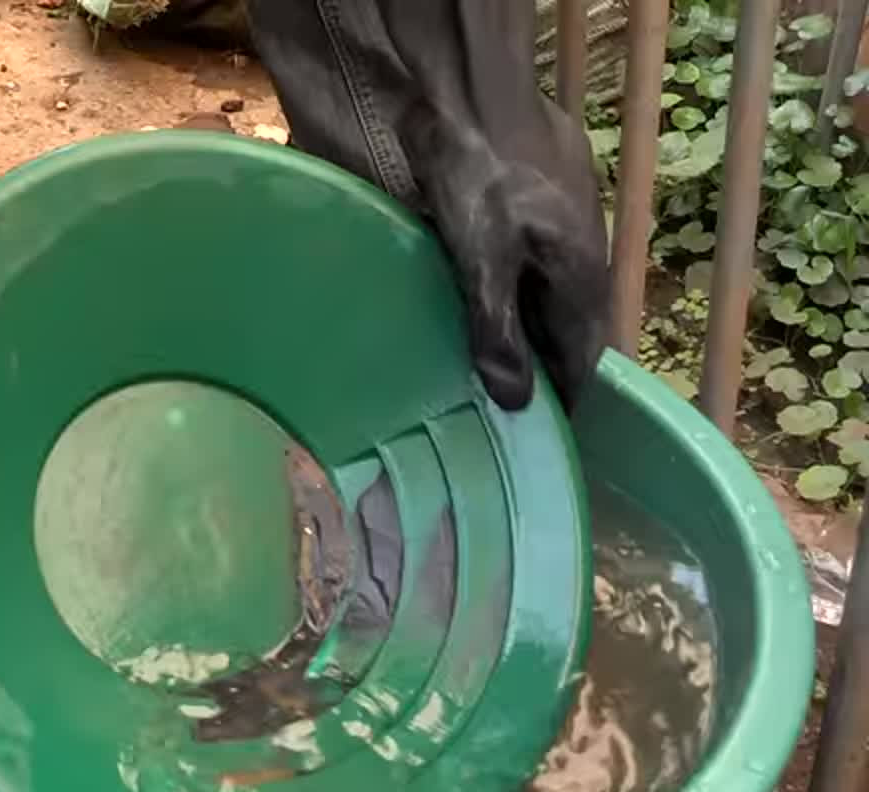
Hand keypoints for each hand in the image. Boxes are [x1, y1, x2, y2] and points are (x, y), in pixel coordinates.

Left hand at [413, 108, 609, 412]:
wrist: (472, 92)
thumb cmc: (481, 176)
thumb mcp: (484, 260)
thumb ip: (498, 329)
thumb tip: (516, 403)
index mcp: (582, 278)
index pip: (584, 360)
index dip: (565, 401)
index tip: (543, 443)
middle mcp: (580, 257)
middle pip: (564, 331)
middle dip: (537, 371)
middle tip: (497, 413)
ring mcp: (558, 228)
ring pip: (542, 298)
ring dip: (517, 333)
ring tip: (477, 371)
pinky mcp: (529, 206)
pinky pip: (522, 268)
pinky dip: (500, 296)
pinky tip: (464, 308)